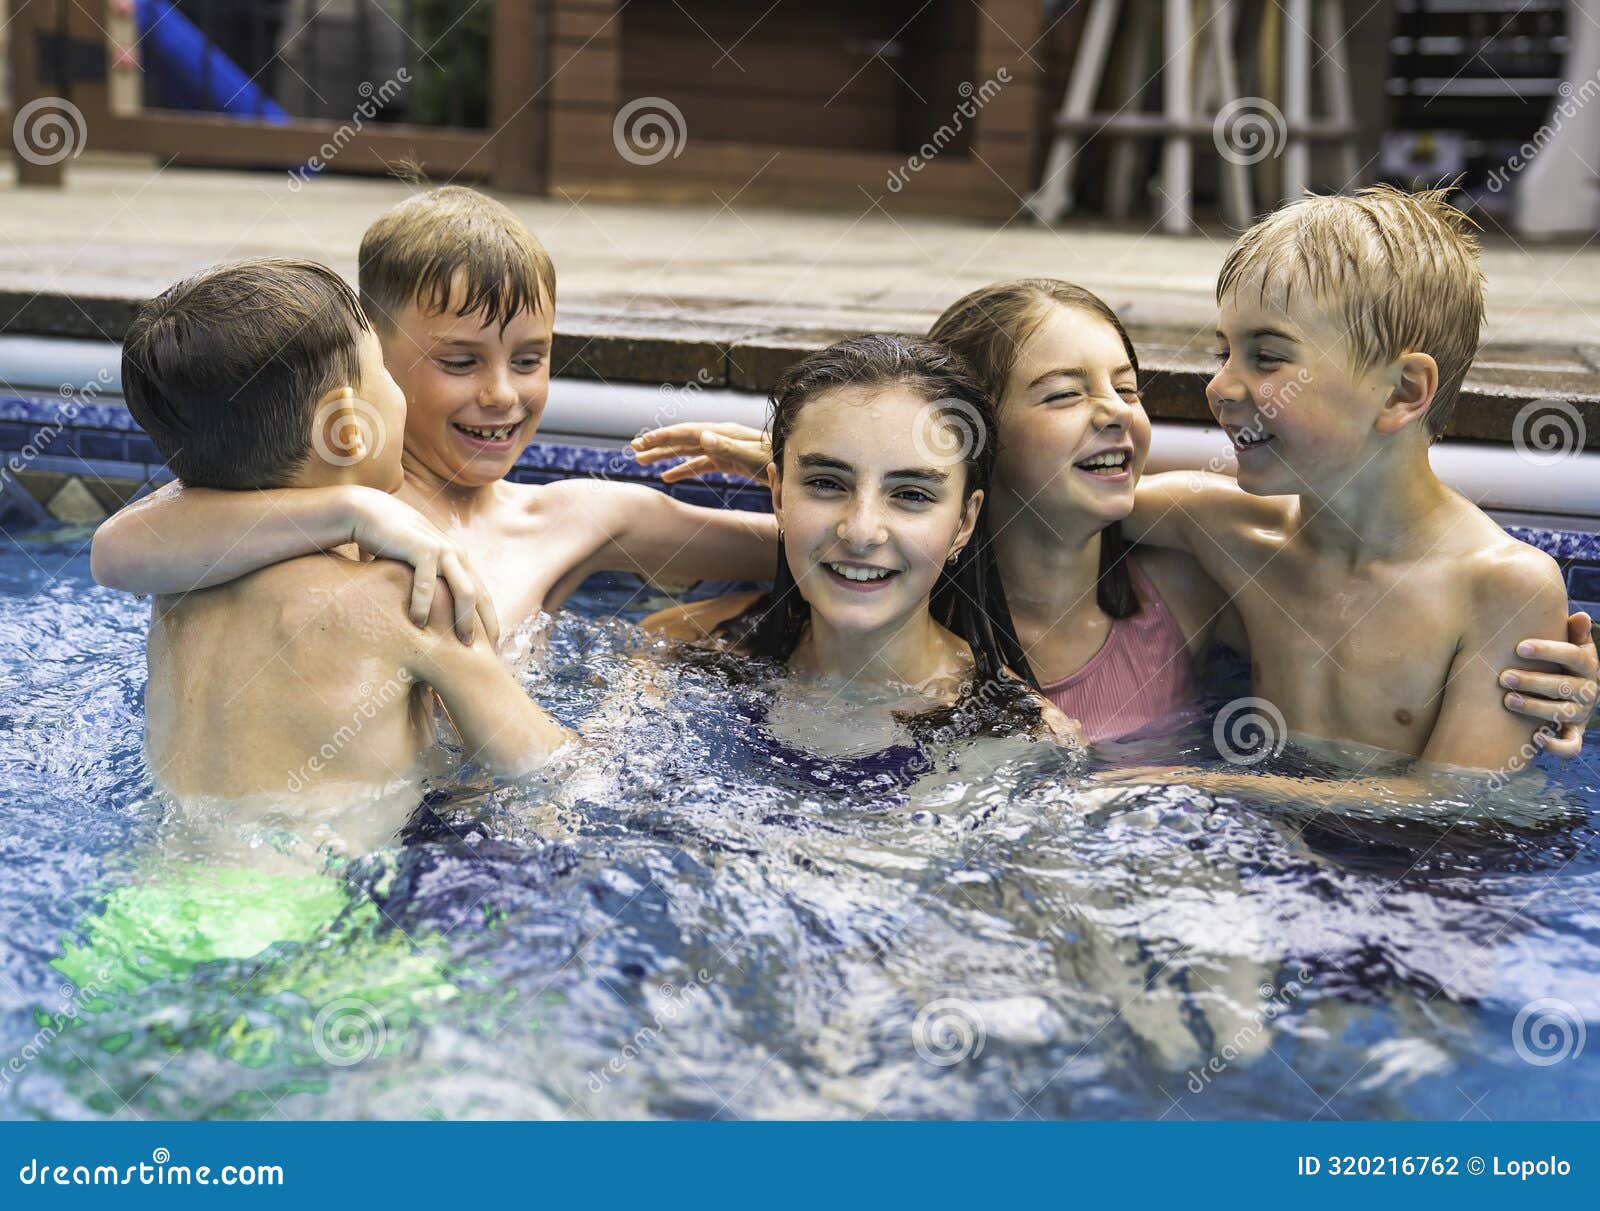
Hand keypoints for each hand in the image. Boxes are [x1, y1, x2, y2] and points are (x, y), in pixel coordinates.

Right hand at [347, 488, 499, 646]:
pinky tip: (417, 623)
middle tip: (480, 652)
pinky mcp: (422, 548)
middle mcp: (457, 555)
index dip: (489, 620)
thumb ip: (428, 585)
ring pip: (464, 590)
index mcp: (458, 560)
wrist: (370, 513)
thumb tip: (428, 620)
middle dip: (483, 625)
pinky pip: (427, 583)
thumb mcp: (417, 566)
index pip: (482, 595)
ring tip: (459, 643)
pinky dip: (423, 605)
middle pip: (479, 596)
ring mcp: (443, 550)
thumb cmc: (391, 545)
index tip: (491, 645)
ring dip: (463, 619)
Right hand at [630, 422, 770, 482]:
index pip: (686, 433)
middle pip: (683, 439)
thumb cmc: (780, 462)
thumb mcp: (755, 458)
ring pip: (688, 451)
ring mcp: (726, 448)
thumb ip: (729, 447)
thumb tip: (702, 435)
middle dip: (658, 444)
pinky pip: (701, 464)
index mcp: (724, 434)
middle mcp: (722, 437)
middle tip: (633, 451)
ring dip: (666, 456)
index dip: (662, 438)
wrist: (798, 468)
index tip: (641, 444)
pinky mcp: (730, 461)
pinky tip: (669, 477)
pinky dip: (684, 469)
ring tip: (643, 462)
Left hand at [1502, 611, 1597, 756]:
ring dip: (1535, 707)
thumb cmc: (1558, 662)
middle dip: (1533, 681)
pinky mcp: (1573, 733)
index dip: (1548, 651)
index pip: (1574, 656)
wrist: (1566, 692)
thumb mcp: (1570, 645)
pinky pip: (1571, 745)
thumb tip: (1579, 617)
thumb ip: (1573, 633)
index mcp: (1588, 665)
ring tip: (1507, 700)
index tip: (1519, 647)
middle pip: (1565, 686)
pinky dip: (1557, 746)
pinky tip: (1535, 737)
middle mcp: (1589, 691)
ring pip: (1562, 712)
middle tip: (1503, 677)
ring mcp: (1581, 713)